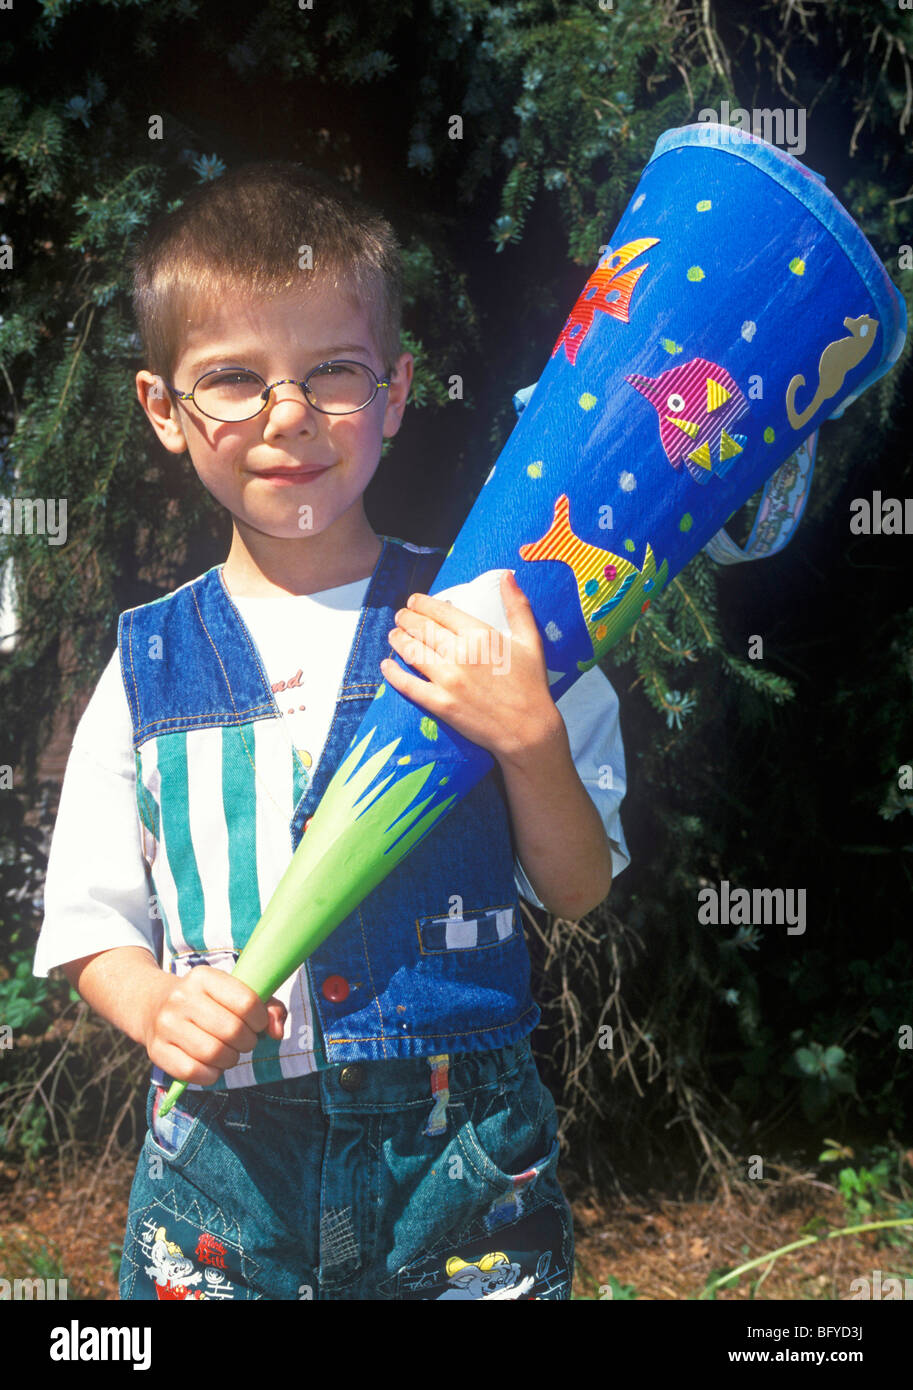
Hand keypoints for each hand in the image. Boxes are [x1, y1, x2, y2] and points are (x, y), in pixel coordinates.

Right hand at [141, 966, 286, 1085]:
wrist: (153, 1005)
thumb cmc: (207, 1002)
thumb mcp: (235, 992)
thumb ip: (267, 1007)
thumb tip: (277, 1032)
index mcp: (203, 977)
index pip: (246, 1002)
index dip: (260, 1019)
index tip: (256, 1024)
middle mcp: (181, 998)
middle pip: (232, 1030)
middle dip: (247, 1042)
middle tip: (243, 1042)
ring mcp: (166, 1024)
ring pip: (213, 1053)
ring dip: (230, 1060)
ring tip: (229, 1053)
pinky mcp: (157, 1050)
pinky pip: (192, 1072)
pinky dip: (211, 1075)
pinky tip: (212, 1066)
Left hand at [380, 570, 563, 765]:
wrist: (528, 730)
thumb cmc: (531, 684)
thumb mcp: (530, 640)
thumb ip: (517, 606)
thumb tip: (508, 575)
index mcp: (481, 634)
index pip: (441, 610)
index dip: (422, 603)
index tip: (414, 601)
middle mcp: (461, 653)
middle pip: (422, 628)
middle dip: (406, 619)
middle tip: (401, 617)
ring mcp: (448, 679)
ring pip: (412, 652)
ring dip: (398, 640)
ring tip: (393, 636)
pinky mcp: (440, 704)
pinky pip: (408, 685)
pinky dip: (393, 674)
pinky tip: (387, 665)